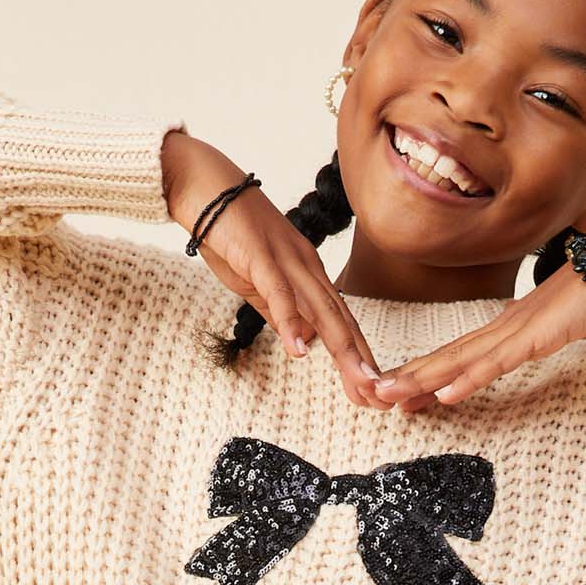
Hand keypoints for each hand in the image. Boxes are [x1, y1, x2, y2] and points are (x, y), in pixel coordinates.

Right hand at [160, 130, 380, 406]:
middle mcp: (307, 268)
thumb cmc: (230, 235)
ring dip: (342, 349)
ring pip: (322, 310)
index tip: (372, 391)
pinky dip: (290, 322)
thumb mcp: (258, 284)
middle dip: (362, 362)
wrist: (205, 186)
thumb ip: (280, 312)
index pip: (342, 322)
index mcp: (309, 275)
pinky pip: (279, 292)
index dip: (359, 357)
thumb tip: (300, 341)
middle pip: (342, 321)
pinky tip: (298, 351)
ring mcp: (286, 260)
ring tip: (359, 382)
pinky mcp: (260, 256)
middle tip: (381, 398)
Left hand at [368, 219, 585, 411]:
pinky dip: (467, 379)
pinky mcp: (531, 339)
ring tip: (390, 396)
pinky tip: (445, 394)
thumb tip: (532, 341)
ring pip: (459, 361)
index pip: (457, 353)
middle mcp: (502, 328)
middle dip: (408, 377)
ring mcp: (514, 333)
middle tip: (373, 395)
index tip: (398, 387)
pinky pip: (494, 365)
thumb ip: (538, 335)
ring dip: (421, 380)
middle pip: (447, 357)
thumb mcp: (557, 324)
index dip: (425, 371)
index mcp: (506, 327)